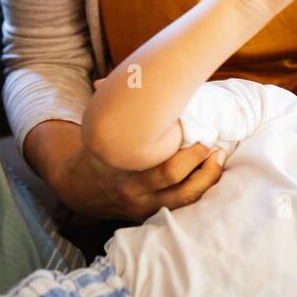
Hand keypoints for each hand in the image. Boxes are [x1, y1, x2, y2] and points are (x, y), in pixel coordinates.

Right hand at [25, 119, 224, 222]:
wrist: (77, 189)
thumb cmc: (96, 152)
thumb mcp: (99, 130)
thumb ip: (105, 106)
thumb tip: (102, 80)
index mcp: (125, 171)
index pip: (166, 170)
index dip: (191, 155)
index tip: (205, 138)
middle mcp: (135, 192)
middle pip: (179, 184)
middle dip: (204, 166)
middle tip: (217, 148)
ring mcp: (143, 207)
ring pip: (185, 200)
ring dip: (207, 180)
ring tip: (219, 160)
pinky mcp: (149, 215)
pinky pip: (181, 208)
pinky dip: (198, 192)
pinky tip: (210, 176)